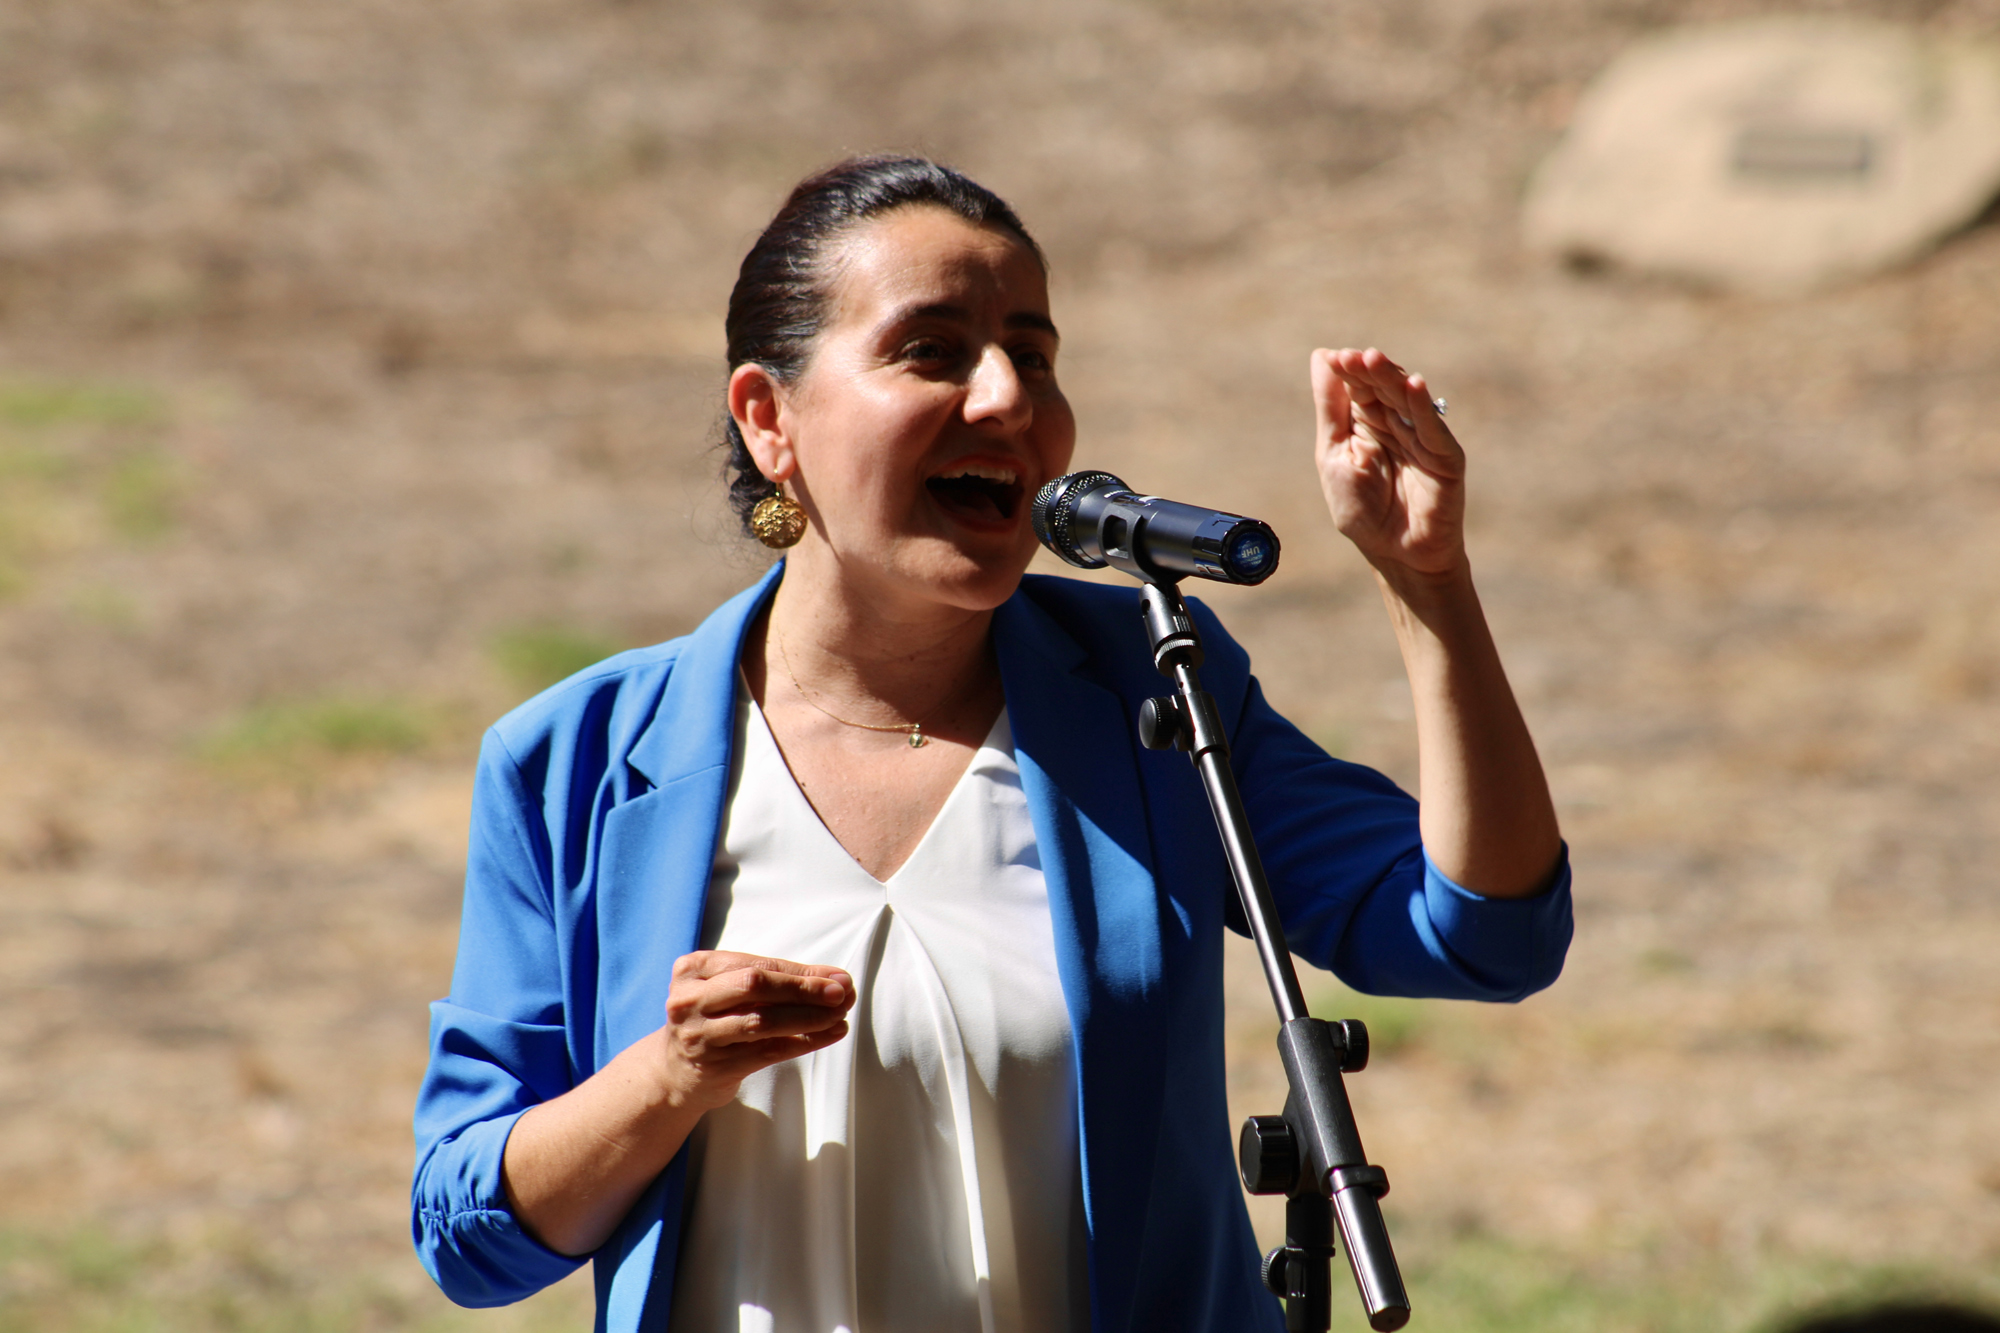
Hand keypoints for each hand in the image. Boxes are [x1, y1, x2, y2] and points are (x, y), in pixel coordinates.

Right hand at [657, 950, 854, 1111]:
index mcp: (692, 969)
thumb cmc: (714, 1020)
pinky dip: (804, 1042)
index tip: (837, 977)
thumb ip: (774, 980)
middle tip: (842, 993)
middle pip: (755, 986)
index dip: (799, 971)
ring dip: (809, 1017)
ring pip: (763, 1022)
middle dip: (804, 989)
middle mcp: (689, 1001)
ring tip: (840, 1015)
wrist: (674, 1071)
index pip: (755, 964)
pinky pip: (768, 1052)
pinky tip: (830, 1035)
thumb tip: (836, 979)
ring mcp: (699, 1035)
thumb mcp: (729, 991)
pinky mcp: (715, 1067)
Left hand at [1312, 347, 1465, 578]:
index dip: (1348, 372)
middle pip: (1383, 388)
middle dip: (1368, 371)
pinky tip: (1413, 385)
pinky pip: (1434, 428)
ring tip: (1373, 360)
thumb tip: (1322, 356)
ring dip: (1391, 379)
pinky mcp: (1446, 457)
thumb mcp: (1335, 455)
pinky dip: (1423, 407)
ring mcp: (1424, 438)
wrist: (1393, 555)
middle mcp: (1398, 423)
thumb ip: (1331, 409)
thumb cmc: (1363, 510)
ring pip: (1408, 401)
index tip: (1334, 357)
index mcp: (1369, 422)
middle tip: (1352, 356)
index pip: (1359, 387)